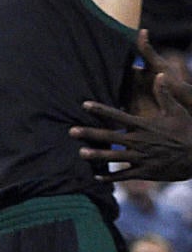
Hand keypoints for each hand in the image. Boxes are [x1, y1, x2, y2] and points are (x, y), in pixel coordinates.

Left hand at [69, 29, 191, 181]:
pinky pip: (124, 175)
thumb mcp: (177, 111)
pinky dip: (110, 177)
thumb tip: (160, 74)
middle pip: (109, 137)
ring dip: (96, 155)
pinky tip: (97, 177)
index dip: (100, 109)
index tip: (84, 104)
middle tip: (71, 131)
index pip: (117, 115)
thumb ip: (164, 94)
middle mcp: (139, 142)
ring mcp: (141, 158)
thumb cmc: (187, 131)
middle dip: (90, 133)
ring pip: (114, 157)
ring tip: (80, 153)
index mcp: (143, 126)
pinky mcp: (146, 172)